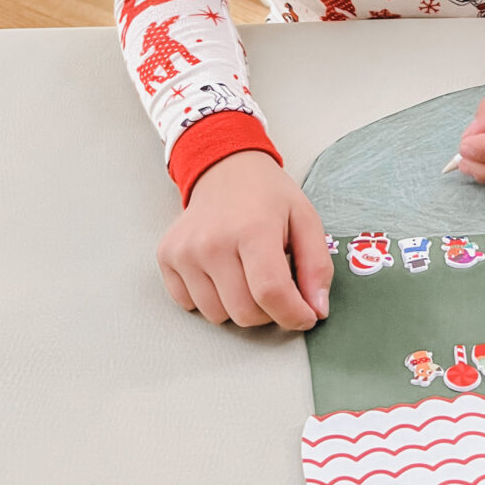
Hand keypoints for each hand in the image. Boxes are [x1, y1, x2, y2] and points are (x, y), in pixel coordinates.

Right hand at [156, 151, 332, 331]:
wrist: (225, 168)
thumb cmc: (267, 195)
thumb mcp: (305, 219)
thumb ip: (317, 266)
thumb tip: (317, 311)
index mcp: (253, 229)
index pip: (271, 293)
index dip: (294, 314)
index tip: (306, 316)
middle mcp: (213, 242)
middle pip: (245, 313)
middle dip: (268, 311)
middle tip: (274, 283)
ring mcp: (185, 251)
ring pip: (217, 316)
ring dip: (238, 306)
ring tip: (246, 272)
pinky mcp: (167, 257)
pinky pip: (190, 305)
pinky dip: (210, 298)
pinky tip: (221, 271)